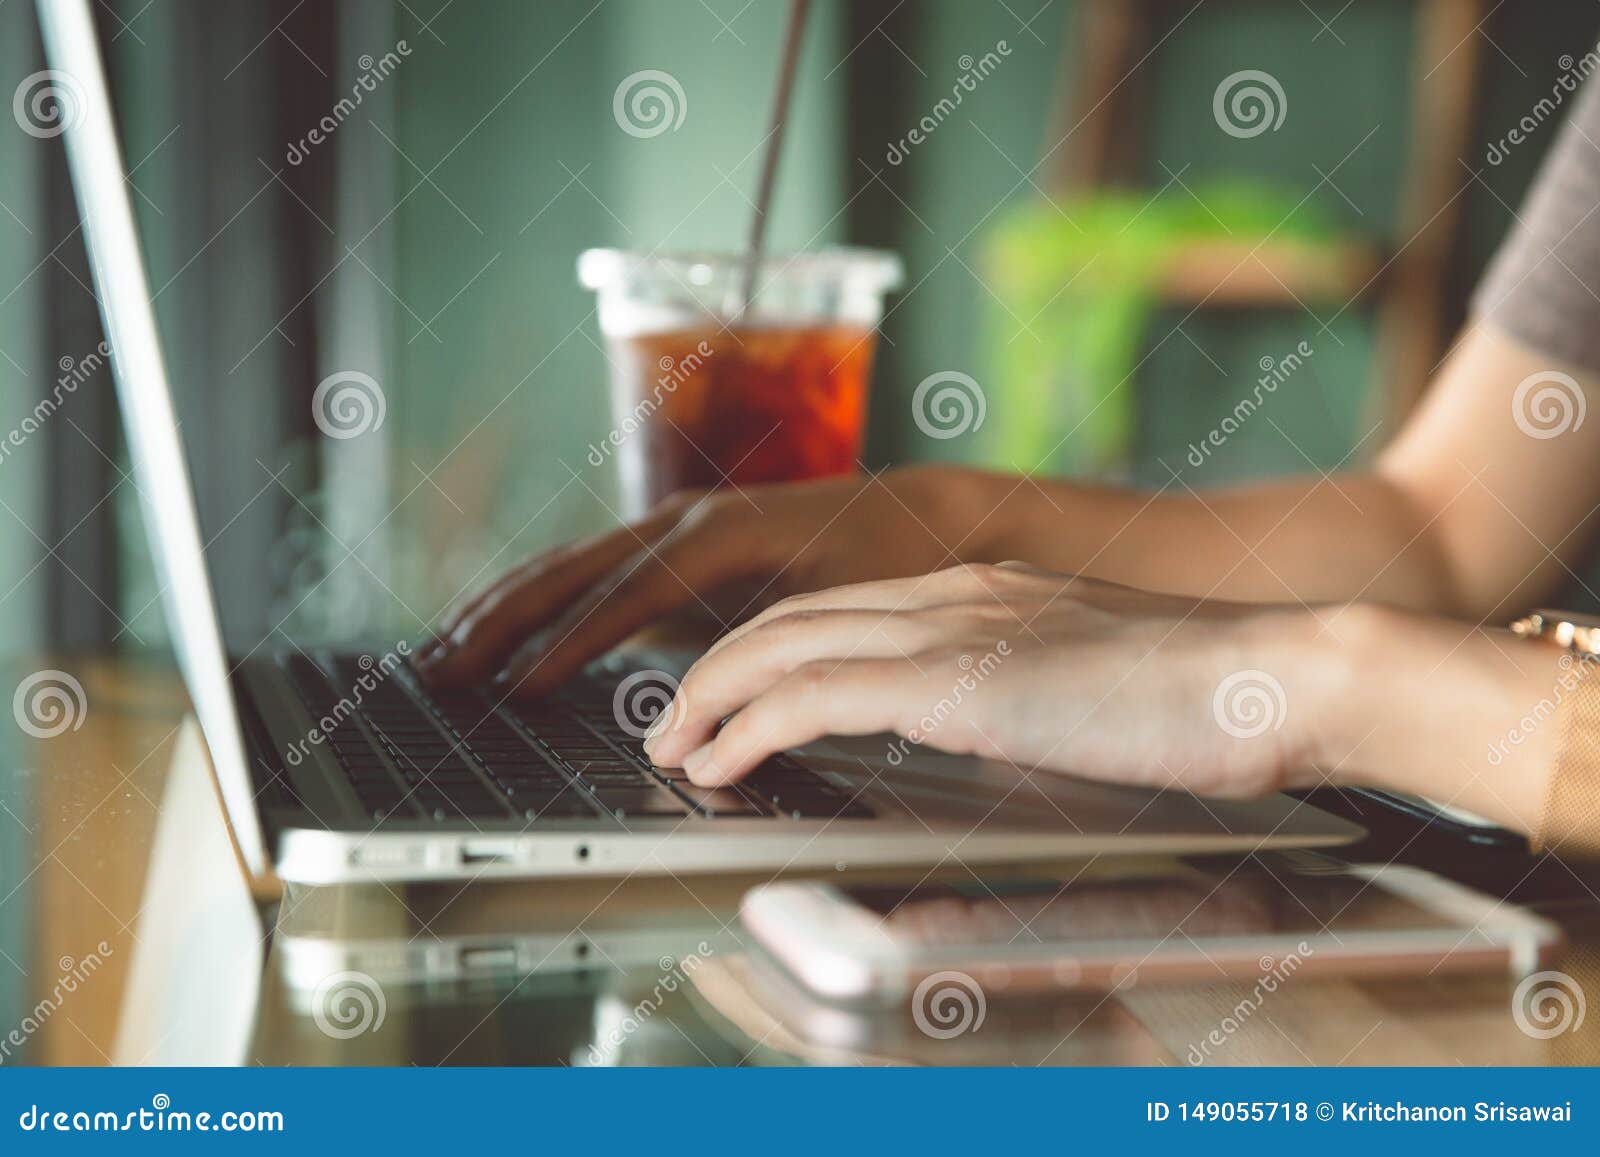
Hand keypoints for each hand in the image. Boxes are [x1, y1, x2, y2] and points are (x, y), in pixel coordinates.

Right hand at [415, 465, 1009, 692]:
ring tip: (440, 654)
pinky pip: (589, 575)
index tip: (515, 692)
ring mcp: (672, 530)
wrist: (919, 516)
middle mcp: (683, 522)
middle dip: (498, 623)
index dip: (567, 646)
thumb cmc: (884, 562)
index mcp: (719, 533)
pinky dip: (538, 604)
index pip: (623, 596)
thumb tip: (701, 710)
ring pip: (566, 568)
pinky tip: (504, 636)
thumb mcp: (835, 608)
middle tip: (436, 675)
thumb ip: (766, 652)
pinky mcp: (672, 551)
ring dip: (501, 610)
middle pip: (568, 572)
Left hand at [643, 563, 1567, 840]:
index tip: (729, 693)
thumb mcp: (1086, 682)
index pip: (837, 608)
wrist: (1275, 676)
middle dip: (713, 670)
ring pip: (780, 648)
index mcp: (981, 591)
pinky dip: (748, 726)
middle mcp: (951, 593)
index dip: (766, 649)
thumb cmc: (1206, 697)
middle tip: (674, 721)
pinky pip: (813, 695)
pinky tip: (721, 762)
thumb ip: (1019, 691)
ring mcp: (951, 629)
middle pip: (788, 617)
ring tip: (676, 747)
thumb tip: (980, 728)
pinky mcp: (956, 681)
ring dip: (710, 700)